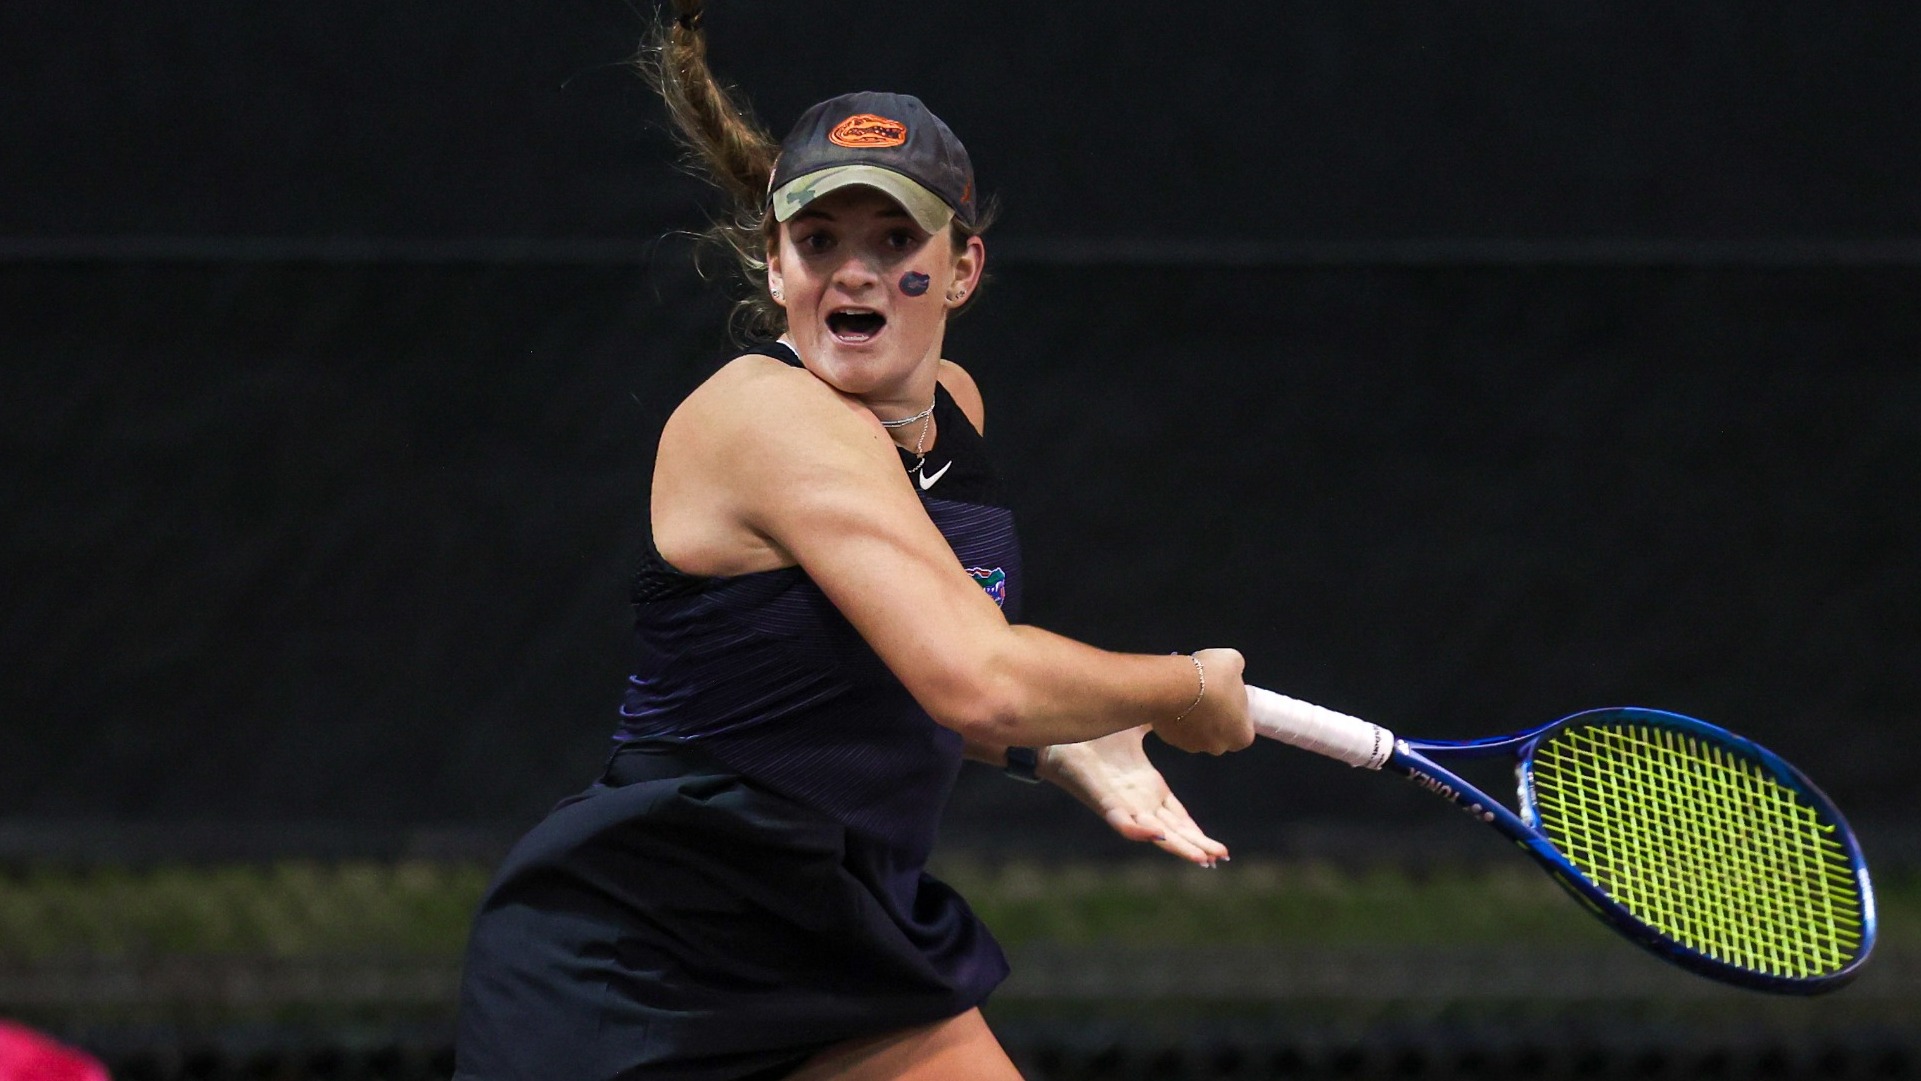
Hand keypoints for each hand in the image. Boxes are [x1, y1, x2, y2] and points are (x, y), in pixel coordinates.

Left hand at [1043, 726, 1229, 866]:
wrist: (1057, 731)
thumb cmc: (1092, 732)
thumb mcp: (1138, 724)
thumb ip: (1161, 718)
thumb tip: (1184, 698)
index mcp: (1147, 787)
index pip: (1178, 816)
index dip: (1197, 830)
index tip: (1220, 848)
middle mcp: (1137, 801)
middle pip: (1173, 829)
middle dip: (1196, 844)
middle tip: (1220, 858)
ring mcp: (1120, 804)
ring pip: (1153, 833)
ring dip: (1176, 846)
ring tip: (1200, 858)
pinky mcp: (1101, 801)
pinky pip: (1121, 822)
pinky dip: (1137, 832)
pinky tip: (1156, 837)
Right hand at [1151, 647, 1252, 754]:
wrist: (1174, 686)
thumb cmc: (1211, 678)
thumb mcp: (1233, 660)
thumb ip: (1236, 672)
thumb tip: (1231, 670)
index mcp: (1242, 735)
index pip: (1244, 731)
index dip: (1237, 713)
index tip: (1229, 699)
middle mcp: (1219, 746)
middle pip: (1219, 734)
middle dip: (1214, 718)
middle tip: (1208, 695)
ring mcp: (1192, 746)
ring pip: (1196, 732)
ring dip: (1193, 717)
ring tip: (1188, 694)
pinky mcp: (1168, 740)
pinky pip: (1175, 729)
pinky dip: (1175, 716)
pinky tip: (1173, 697)